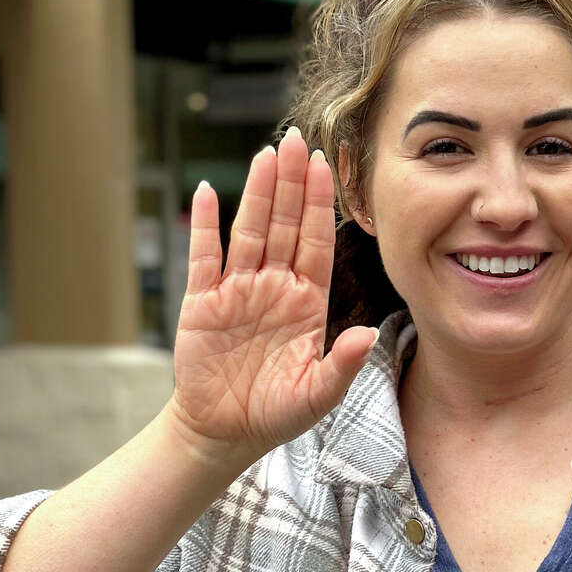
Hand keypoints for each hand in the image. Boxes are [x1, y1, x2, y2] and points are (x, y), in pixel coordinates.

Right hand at [164, 129, 378, 461]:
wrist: (225, 432)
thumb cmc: (277, 412)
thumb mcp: (318, 394)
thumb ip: (343, 363)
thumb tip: (369, 333)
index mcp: (306, 302)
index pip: (316, 241)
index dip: (320, 204)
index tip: (327, 166)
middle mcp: (274, 287)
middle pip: (283, 224)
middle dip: (291, 183)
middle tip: (296, 139)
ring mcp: (237, 291)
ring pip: (248, 231)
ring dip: (256, 193)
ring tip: (265, 155)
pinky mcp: (202, 303)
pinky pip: (203, 257)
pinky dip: (204, 226)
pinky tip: (207, 194)